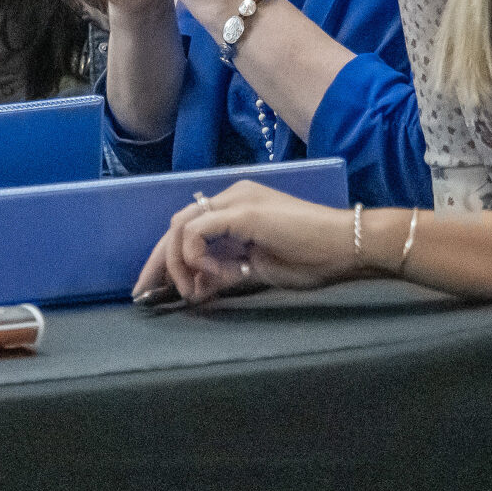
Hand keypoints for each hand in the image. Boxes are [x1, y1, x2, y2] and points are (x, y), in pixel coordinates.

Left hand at [133, 179, 357, 302]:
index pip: (188, 229)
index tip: (155, 292)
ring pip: (180, 227)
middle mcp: (231, 196)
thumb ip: (225, 274)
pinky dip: (197, 258)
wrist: (348, 247)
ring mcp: (236, 200)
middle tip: (144, 295)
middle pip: (176, 226)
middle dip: (157, 263)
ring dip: (179, 265)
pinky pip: (196, 233)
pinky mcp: (242, 211)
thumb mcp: (257, 271)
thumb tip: (196, 288)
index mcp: (236, 206)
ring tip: (196, 292)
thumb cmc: (313, 260)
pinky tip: (218, 277)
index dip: (168, 260)